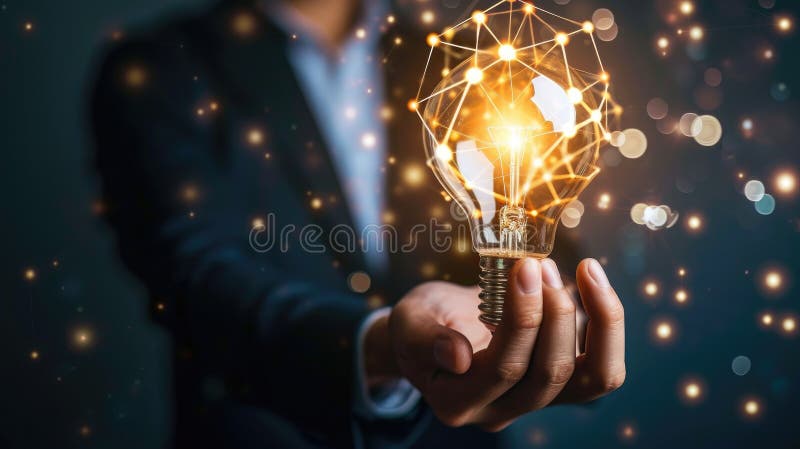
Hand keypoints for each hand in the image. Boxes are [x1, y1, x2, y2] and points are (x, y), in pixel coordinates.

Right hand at [365, 258, 624, 430]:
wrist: (434, 331)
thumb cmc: (420, 323)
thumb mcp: (408, 323)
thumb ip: (424, 340)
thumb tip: (457, 356)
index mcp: (457, 402)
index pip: (502, 369)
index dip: (522, 318)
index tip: (525, 267)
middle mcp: (499, 412)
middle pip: (548, 375)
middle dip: (556, 313)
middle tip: (543, 264)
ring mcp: (535, 402)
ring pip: (591, 381)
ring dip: (596, 322)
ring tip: (585, 271)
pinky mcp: (561, 385)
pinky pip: (602, 369)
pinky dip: (607, 327)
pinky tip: (593, 285)